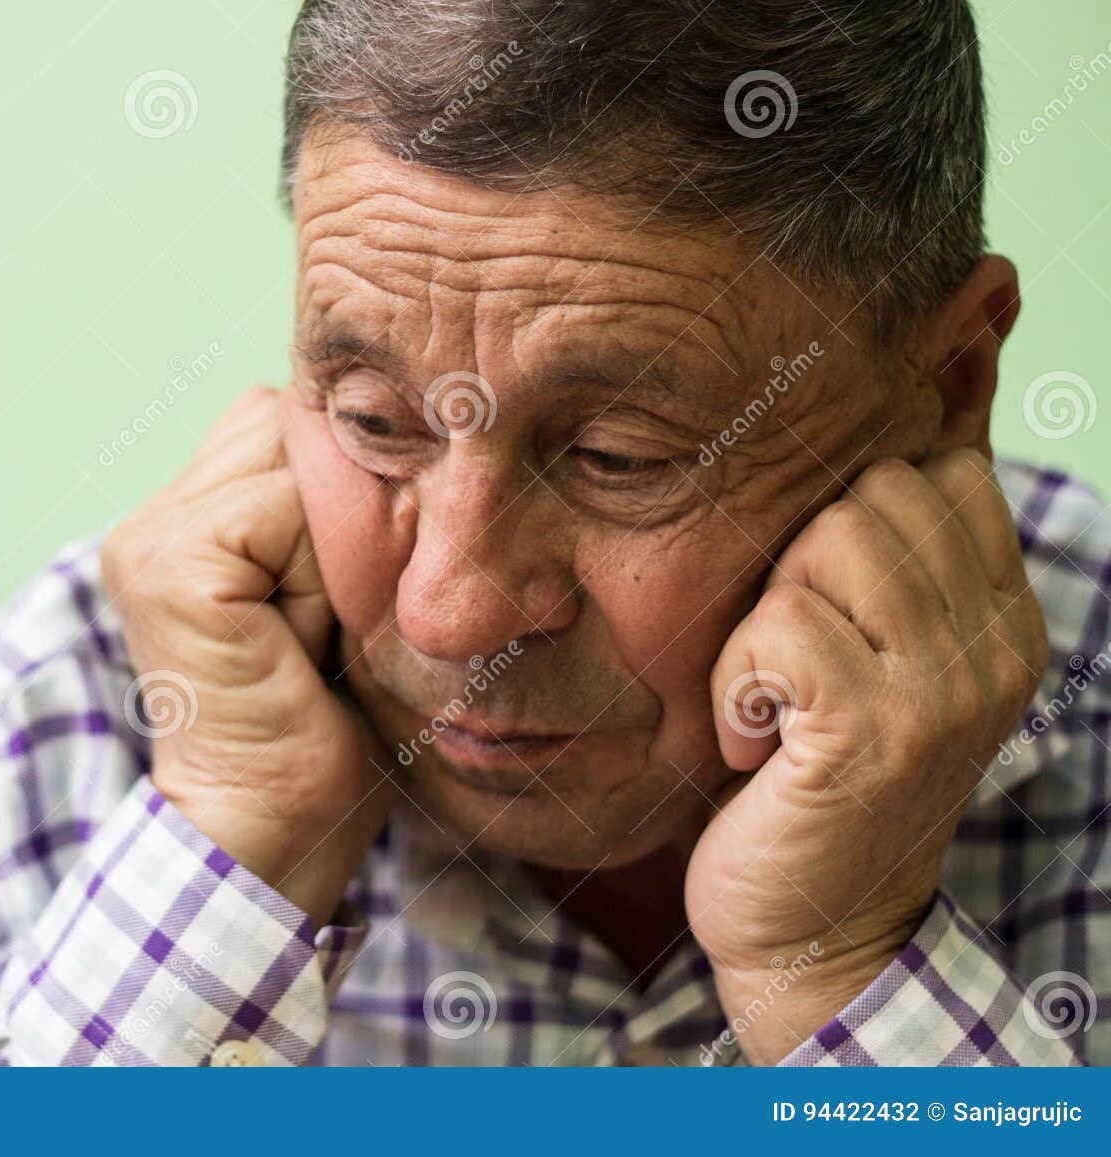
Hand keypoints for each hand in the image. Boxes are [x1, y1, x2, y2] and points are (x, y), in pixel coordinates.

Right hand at [102, 387, 394, 924]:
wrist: (278, 830)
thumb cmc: (332, 725)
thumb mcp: (341, 593)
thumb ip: (336, 508)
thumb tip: (396, 426)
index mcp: (188, 519)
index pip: (284, 424)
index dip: (342, 496)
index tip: (342, 597)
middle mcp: (154, 517)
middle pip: (287, 425)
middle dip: (336, 509)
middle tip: (322, 622)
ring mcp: (150, 537)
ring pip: (293, 459)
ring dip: (328, 542)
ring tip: (308, 631)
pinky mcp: (170, 565)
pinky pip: (284, 510)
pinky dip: (315, 576)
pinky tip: (294, 644)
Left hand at [686, 451, 1046, 1062]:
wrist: (810, 932)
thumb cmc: (809, 782)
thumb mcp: (872, 664)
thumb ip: (886, 571)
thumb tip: (863, 445)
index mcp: (1001, 621)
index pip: (943, 474)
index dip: (852, 513)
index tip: (818, 603)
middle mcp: (995, 649)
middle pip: (877, 493)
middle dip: (798, 560)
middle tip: (787, 660)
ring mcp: (946, 690)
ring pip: (828, 540)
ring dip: (763, 617)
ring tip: (772, 699)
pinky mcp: (878, 732)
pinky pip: (780, 624)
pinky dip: (736, 679)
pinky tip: (754, 744)